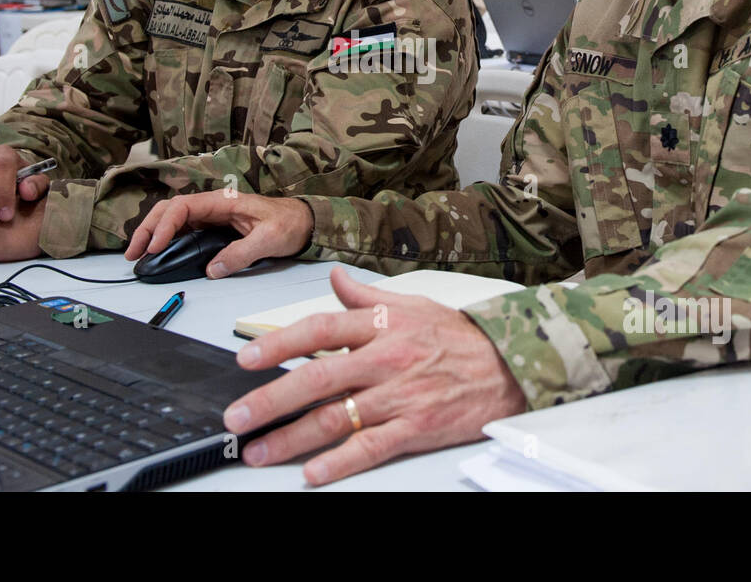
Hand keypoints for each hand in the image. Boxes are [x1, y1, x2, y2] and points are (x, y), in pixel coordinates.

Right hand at [124, 191, 312, 277]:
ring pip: (172, 220)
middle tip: (134, 252)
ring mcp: (211, 216)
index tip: (156, 246)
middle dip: (148, 228)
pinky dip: (166, 240)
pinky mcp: (213, 228)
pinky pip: (183, 231)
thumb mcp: (270, 239)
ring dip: (152, 234)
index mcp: (223, 201)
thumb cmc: (290, 222)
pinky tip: (158, 253)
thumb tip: (213, 269)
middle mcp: (212, 205)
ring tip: (138, 253)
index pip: (183, 207)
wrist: (304, 222)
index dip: (165, 225)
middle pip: (169, 210)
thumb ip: (241, 253)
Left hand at [223, 267, 528, 485]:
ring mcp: (400, 395)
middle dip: (271, 400)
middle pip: (318, 379)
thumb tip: (334, 278)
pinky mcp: (417, 426)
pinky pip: (372, 447)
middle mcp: (386, 358)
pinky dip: (341, 462)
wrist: (512, 365)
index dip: (279, 344)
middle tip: (238, 417)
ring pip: (337, 418)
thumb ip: (366, 294)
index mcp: (381, 324)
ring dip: (293, 438)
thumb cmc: (459, 337)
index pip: (319, 330)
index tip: (245, 359)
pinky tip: (314, 472)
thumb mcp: (412, 303)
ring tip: (260, 451)